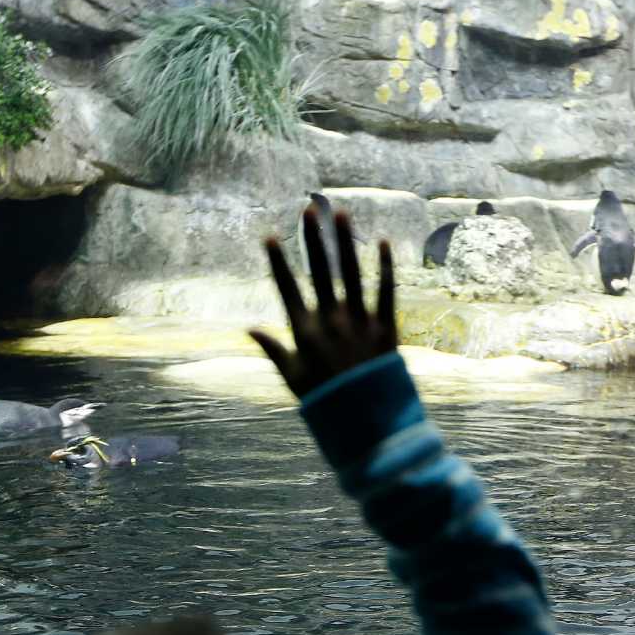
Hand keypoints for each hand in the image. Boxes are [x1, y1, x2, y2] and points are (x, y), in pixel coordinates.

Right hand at [250, 206, 396, 396]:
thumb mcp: (294, 379)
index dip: (277, 261)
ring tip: (340, 213)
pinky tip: (382, 242)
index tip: (269, 236)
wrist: (368, 423)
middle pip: (320, 271)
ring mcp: (359, 322)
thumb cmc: (326, 403)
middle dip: (313, 239)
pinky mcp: (386, 327)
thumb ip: (273, 350)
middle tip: (309, 210)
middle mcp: (330, 321)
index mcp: (304, 332)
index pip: (287, 289)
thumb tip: (249, 329)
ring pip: (351, 273)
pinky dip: (384, 267)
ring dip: (345, 241)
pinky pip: (385, 291)